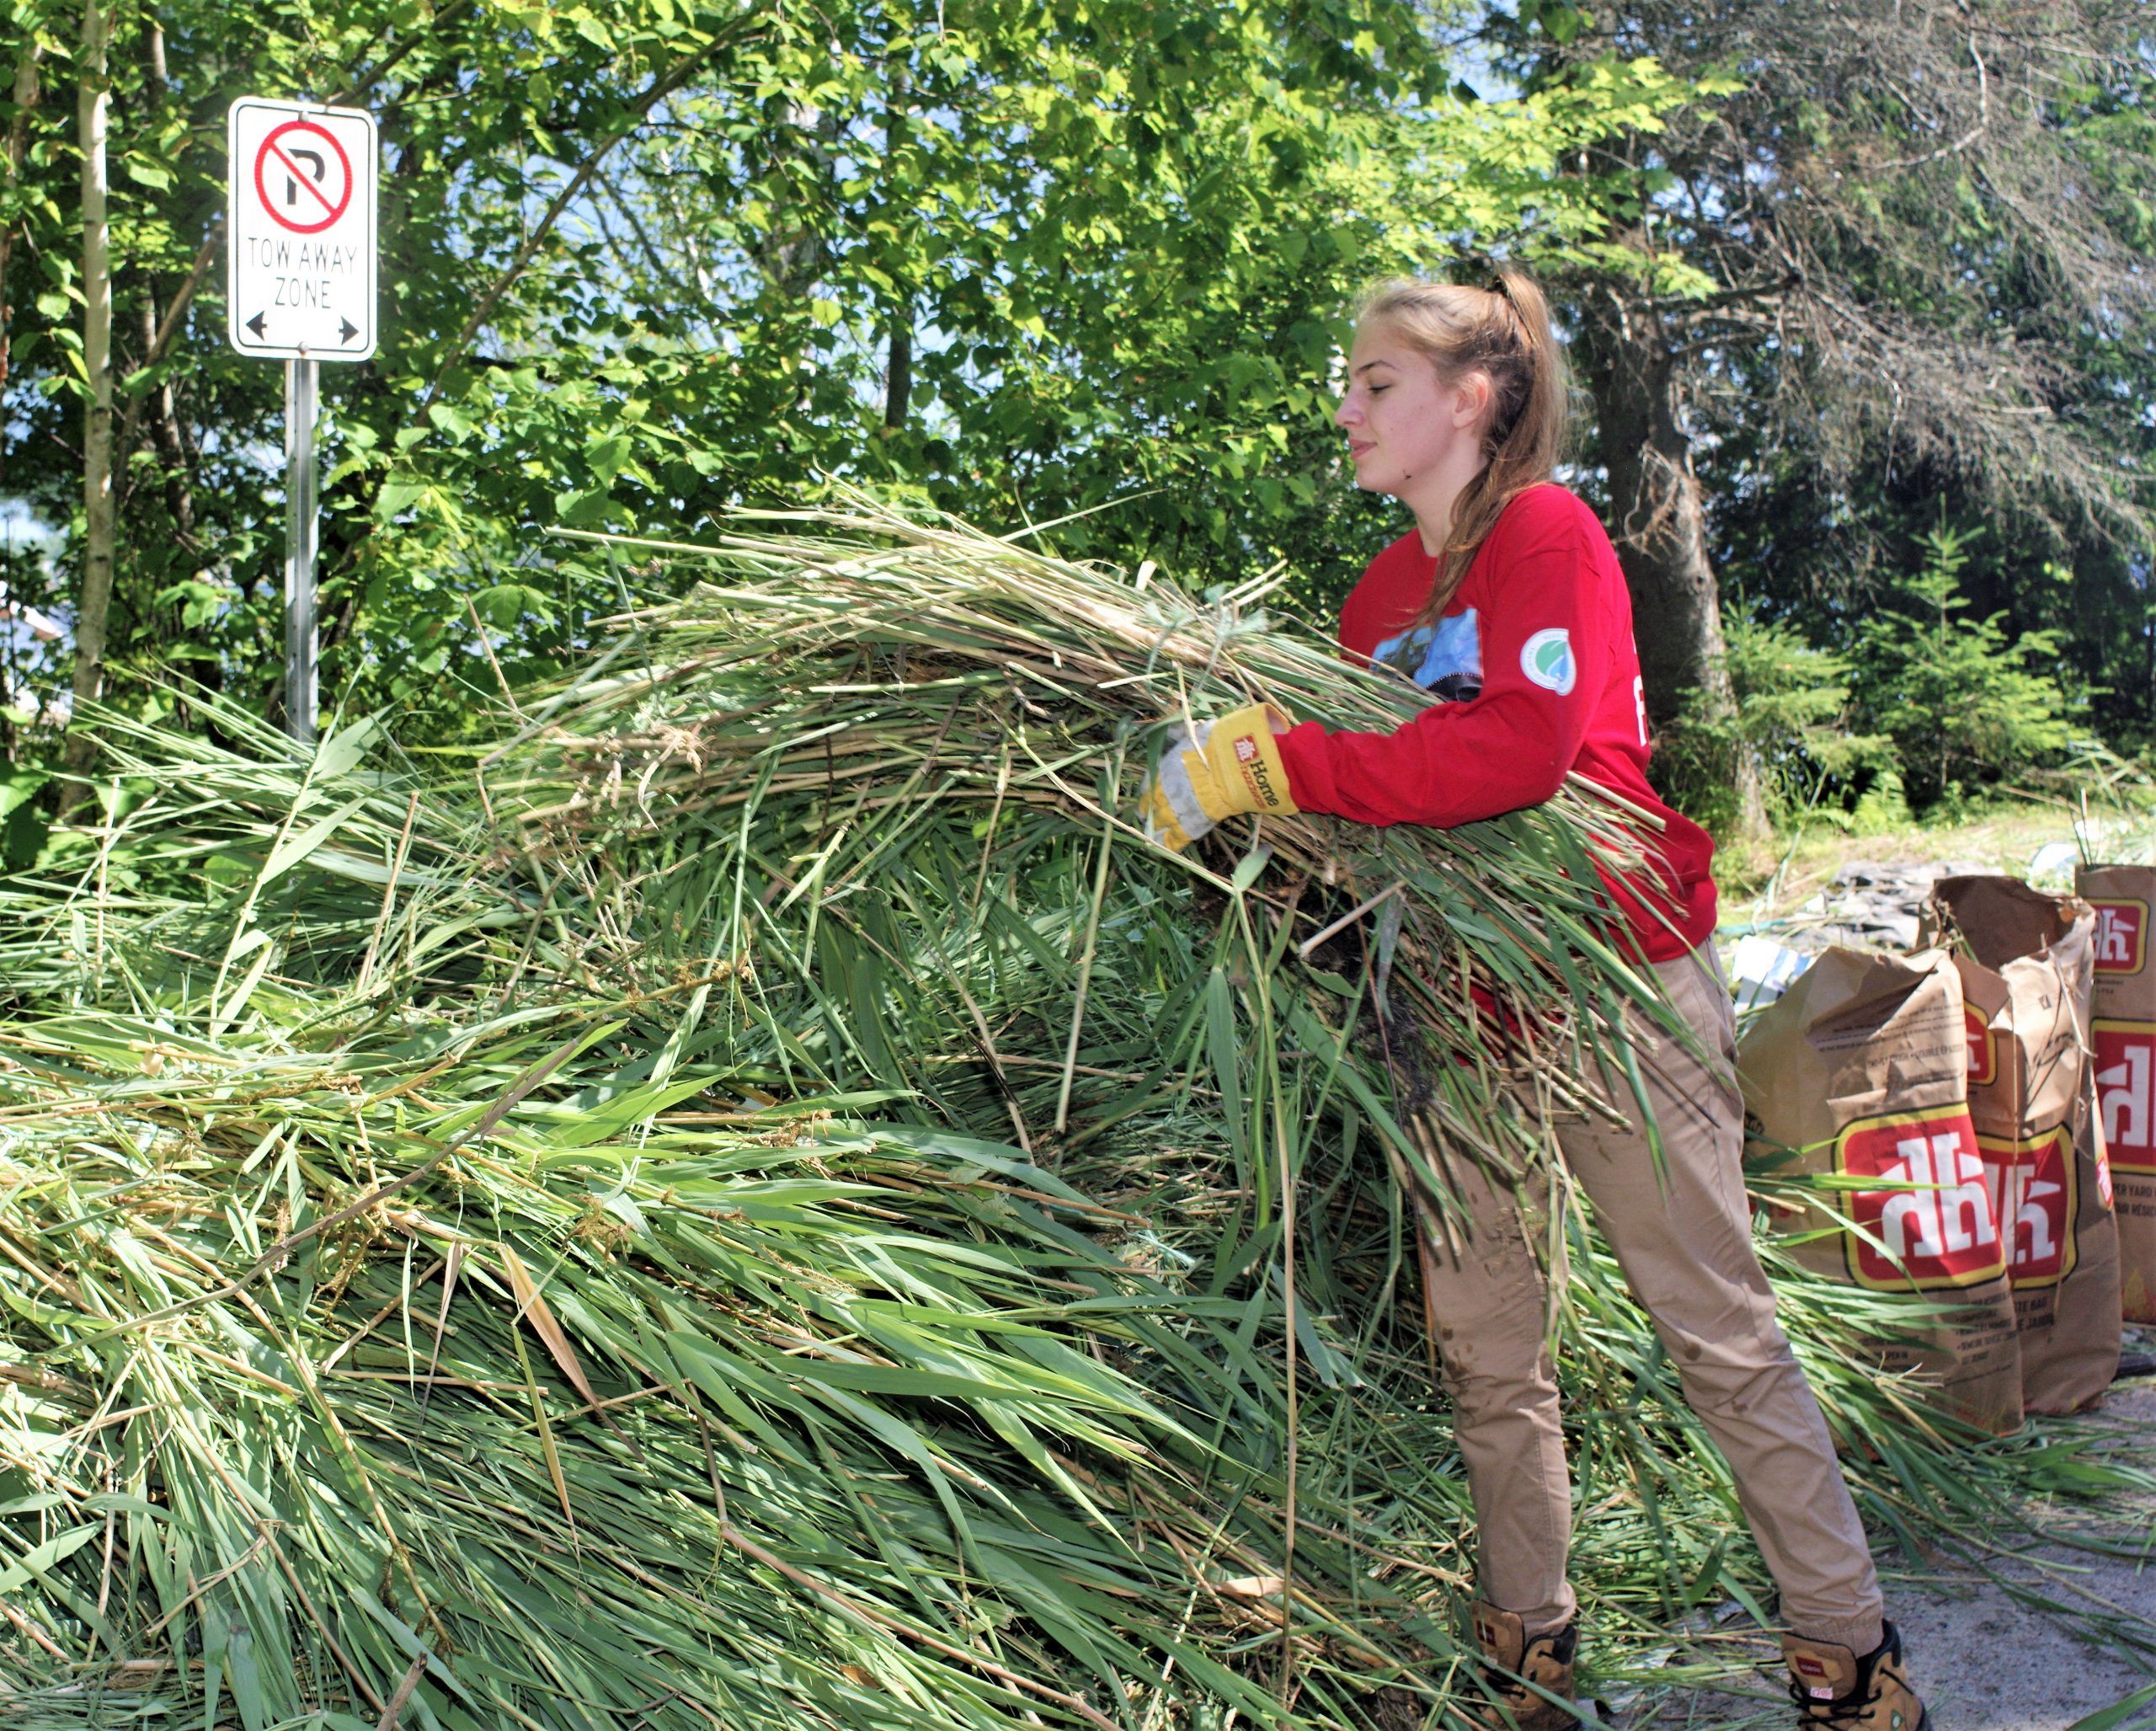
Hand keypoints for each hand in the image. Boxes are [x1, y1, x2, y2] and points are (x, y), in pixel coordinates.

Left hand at [1138, 702, 1298, 851]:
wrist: (1229, 770)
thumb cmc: (1213, 748)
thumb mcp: (1190, 734)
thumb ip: (1177, 734)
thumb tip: (1172, 729)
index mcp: (1162, 771)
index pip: (1147, 784)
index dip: (1148, 790)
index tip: (1148, 794)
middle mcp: (1162, 792)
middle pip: (1147, 806)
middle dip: (1147, 811)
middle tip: (1146, 816)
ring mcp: (1173, 811)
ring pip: (1157, 824)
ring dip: (1153, 829)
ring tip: (1151, 834)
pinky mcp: (1187, 828)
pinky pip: (1172, 841)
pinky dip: (1167, 845)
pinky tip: (1162, 849)